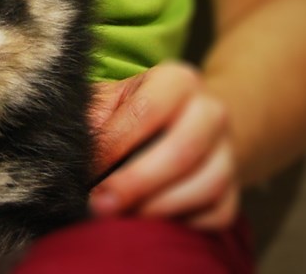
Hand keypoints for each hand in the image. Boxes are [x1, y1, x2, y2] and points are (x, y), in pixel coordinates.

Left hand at [88, 61, 238, 228]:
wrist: (177, 124)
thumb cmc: (130, 112)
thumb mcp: (109, 102)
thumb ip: (92, 118)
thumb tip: (71, 151)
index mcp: (177, 80)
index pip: (147, 110)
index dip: (114, 143)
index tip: (86, 168)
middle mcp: (210, 111)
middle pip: (182, 151)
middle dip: (136, 182)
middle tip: (100, 204)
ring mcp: (227, 152)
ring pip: (205, 185)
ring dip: (157, 207)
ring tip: (120, 218)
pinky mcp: (234, 190)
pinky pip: (216, 215)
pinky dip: (181, 223)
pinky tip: (148, 224)